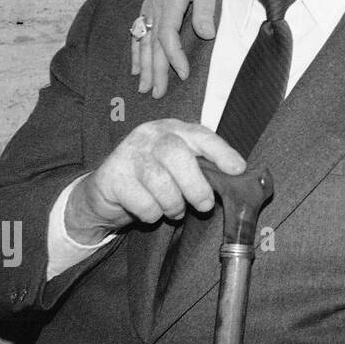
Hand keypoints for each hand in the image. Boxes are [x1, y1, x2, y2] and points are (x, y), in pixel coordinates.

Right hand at [65, 119, 244, 244]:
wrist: (106, 192)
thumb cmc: (153, 178)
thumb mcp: (179, 167)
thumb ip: (203, 168)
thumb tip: (236, 181)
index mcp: (174, 129)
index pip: (201, 135)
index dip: (221, 151)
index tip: (237, 169)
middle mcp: (150, 135)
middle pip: (177, 154)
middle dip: (196, 185)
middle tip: (205, 205)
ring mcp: (128, 153)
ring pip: (160, 182)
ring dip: (173, 205)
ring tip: (174, 210)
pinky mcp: (111, 177)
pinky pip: (142, 203)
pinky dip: (152, 214)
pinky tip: (150, 210)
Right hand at [132, 0, 221, 97]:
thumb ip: (206, 7)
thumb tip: (205, 34)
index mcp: (170, 0)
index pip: (167, 36)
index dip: (173, 57)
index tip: (182, 74)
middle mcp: (156, 6)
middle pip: (152, 44)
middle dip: (154, 70)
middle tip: (156, 93)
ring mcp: (150, 7)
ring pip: (143, 41)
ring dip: (143, 66)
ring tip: (144, 87)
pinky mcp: (150, 7)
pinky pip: (139, 33)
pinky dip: (136, 51)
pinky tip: (135, 67)